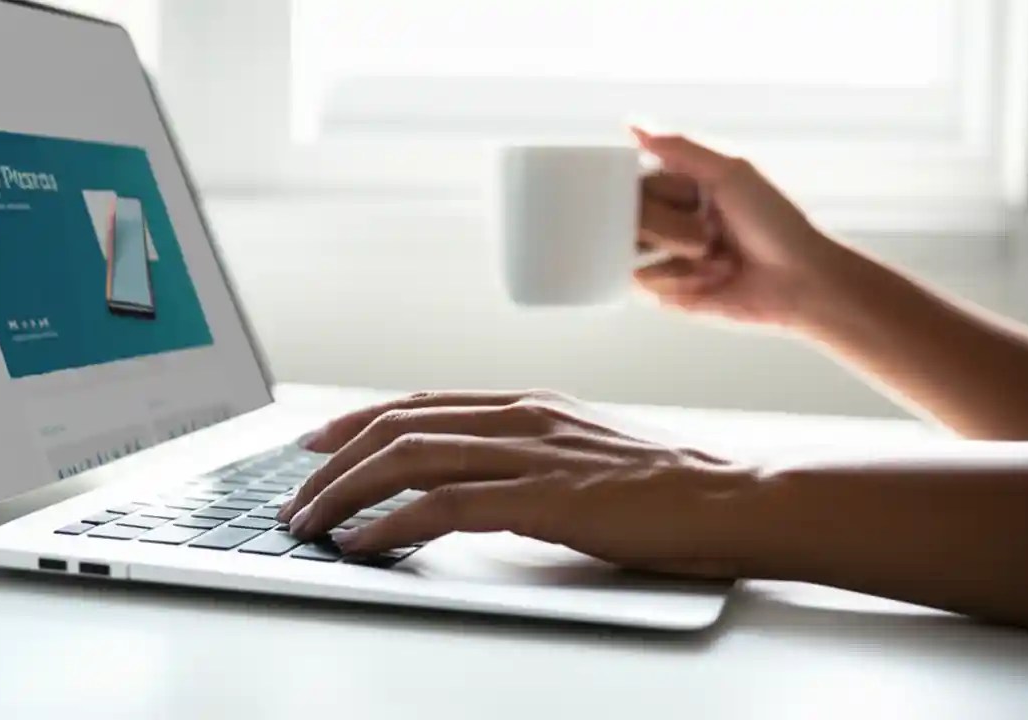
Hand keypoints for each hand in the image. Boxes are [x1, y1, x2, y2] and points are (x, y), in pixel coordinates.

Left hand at [278, 390, 760, 576]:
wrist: (731, 500)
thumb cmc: (665, 486)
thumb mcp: (584, 453)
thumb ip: (530, 453)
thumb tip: (477, 475)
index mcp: (529, 404)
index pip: (421, 403)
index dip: (359, 421)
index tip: (317, 441)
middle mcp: (520, 417)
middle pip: (400, 427)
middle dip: (335, 463)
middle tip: (296, 494)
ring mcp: (531, 453)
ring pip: (408, 459)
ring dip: (346, 493)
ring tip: (310, 523)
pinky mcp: (544, 498)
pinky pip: (442, 505)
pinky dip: (391, 523)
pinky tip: (362, 544)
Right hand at [633, 128, 847, 328]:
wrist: (801, 279)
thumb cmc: (774, 222)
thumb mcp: (731, 173)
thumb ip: (680, 148)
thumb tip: (630, 124)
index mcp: (683, 190)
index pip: (637, 188)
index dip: (656, 196)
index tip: (689, 200)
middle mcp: (671, 224)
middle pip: (631, 225)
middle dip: (670, 231)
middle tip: (709, 237)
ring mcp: (670, 260)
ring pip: (634, 259)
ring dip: (680, 261)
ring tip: (718, 262)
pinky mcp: (674, 294)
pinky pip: (650, 289)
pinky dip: (683, 285)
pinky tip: (713, 282)